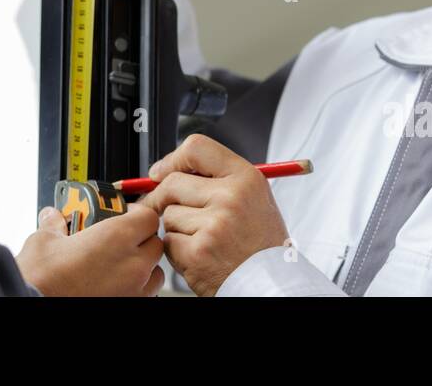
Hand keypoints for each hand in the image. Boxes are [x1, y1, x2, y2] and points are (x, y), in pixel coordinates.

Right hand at [15, 204, 164, 295]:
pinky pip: (145, 295)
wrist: (31, 304)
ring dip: (142, 265)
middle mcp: (133, 265)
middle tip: (118, 238)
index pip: (148, 217)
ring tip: (117, 264)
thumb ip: (55, 225)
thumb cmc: (42, 279)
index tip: (123, 214)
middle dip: (140, 238)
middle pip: (155, 243)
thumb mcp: (44, 241)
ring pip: (155, 272)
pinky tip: (112, 284)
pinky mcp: (129, 308)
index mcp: (117, 238)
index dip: (136, 213)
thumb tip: (53, 218)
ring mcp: (134, 292)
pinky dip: (135, 288)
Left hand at [138, 134, 288, 295]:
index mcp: (246, 178)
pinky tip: (199, 254)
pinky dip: (177, 250)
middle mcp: (231, 197)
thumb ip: (218, 178)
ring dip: (176, 227)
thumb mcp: (254, 197)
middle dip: (162, 196)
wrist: (270, 283)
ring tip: (202, 238)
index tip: (161, 171)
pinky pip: (169, 242)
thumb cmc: (260, 243)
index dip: (172, 159)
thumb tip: (168, 169)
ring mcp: (214, 225)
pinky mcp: (198, 252)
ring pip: (169, 214)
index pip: (196, 148)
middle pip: (172, 182)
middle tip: (163, 206)